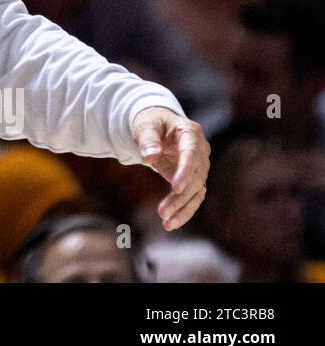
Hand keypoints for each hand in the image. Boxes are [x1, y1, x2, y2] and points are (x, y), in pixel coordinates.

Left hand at [132, 107, 209, 230]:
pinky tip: (171, 223)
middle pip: (196, 177)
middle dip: (180, 196)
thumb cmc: (151, 122)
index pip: (192, 154)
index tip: (176, 188)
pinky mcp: (193, 179)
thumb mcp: (146, 124)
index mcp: (190, 133)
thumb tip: (150, 156)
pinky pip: (192, 197)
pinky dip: (184, 210)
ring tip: (167, 223)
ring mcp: (199, 166)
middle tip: (162, 213)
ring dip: (183, 208)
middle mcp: (200, 151)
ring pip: (197, 191)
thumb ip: (148, 139)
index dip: (185, 171)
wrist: (156, 127)